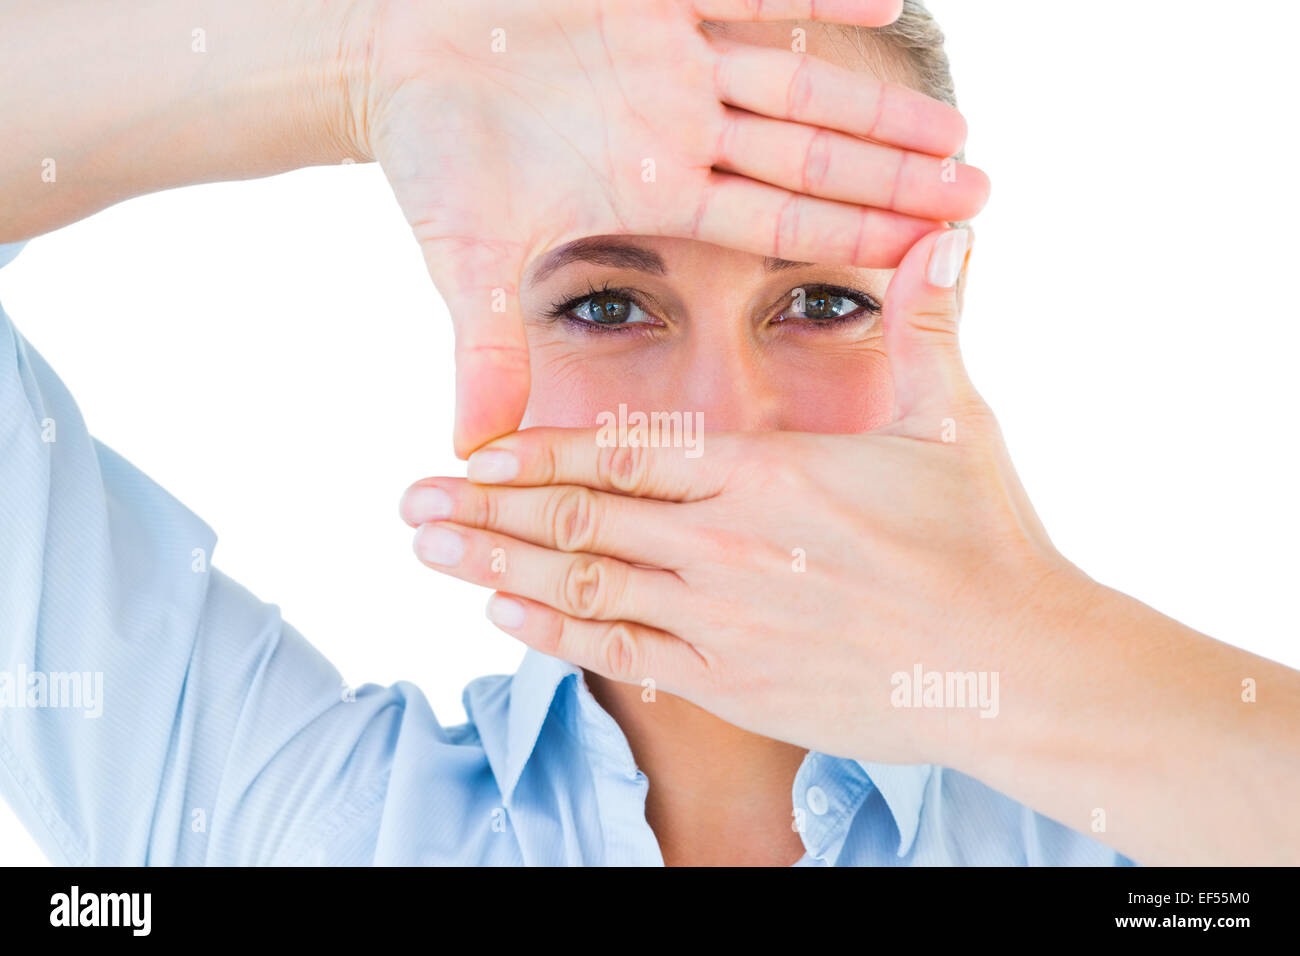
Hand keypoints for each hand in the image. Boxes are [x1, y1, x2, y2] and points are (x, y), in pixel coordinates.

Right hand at [356, 0, 990, 454]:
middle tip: (981, 196)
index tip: (928, 258)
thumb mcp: (468, 259)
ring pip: (798, 82)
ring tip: (955, 131)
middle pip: (809, 156)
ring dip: (875, 108)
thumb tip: (474, 450)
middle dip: (893, 177)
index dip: (851, 236)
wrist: (393, 58)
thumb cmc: (431, 156)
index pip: (775, 219)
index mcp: (656, 187)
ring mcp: (673, 53)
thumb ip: (489, 348)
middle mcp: (680, 124)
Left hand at [398, 227, 1080, 766]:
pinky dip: (555, 632)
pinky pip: (622, 655)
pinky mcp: (733, 685)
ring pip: (583, 585)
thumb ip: (927, 322)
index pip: (626, 450)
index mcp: (768, 473)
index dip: (539, 446)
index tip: (478, 447)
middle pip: (579, 517)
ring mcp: (723, 621)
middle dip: (486, 506)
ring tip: (428, 547)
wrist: (1014, 667)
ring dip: (495, 564)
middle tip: (412, 498)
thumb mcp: (953, 420)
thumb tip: (950, 232)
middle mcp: (727, 545)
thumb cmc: (984, 540)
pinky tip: (502, 613)